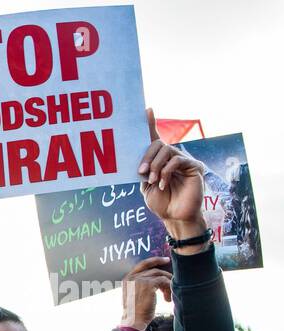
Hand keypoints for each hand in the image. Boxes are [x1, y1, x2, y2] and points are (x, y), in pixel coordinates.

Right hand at [119, 255, 171, 329]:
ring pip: (160, 275)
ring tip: (168, 296)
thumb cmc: (135, 312)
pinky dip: (168, 289)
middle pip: (152, 267)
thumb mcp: (134, 295)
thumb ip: (140, 285)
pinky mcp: (148, 284)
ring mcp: (140, 279)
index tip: (164, 260)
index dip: (154, 261)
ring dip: (167, 284)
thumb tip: (155, 279)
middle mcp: (132, 277)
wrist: (133, 320)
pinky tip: (168, 299)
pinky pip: (164, 281)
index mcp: (127, 279)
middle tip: (172, 271)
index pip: (142, 264)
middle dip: (164, 269)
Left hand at [137, 108, 206, 235]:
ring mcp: (184, 161)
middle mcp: (172, 157)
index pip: (154, 140)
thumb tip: (139, 160)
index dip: (151, 124)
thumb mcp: (146, 186)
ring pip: (167, 151)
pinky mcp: (195, 166)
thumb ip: (144, 171)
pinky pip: (177, 160)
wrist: (174, 217)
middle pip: (158, 144)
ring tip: (152, 180)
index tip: (146, 110)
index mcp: (159, 160)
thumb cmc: (161, 203)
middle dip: (147, 156)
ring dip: (155, 165)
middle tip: (141, 172)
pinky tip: (163, 183)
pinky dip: (166, 171)